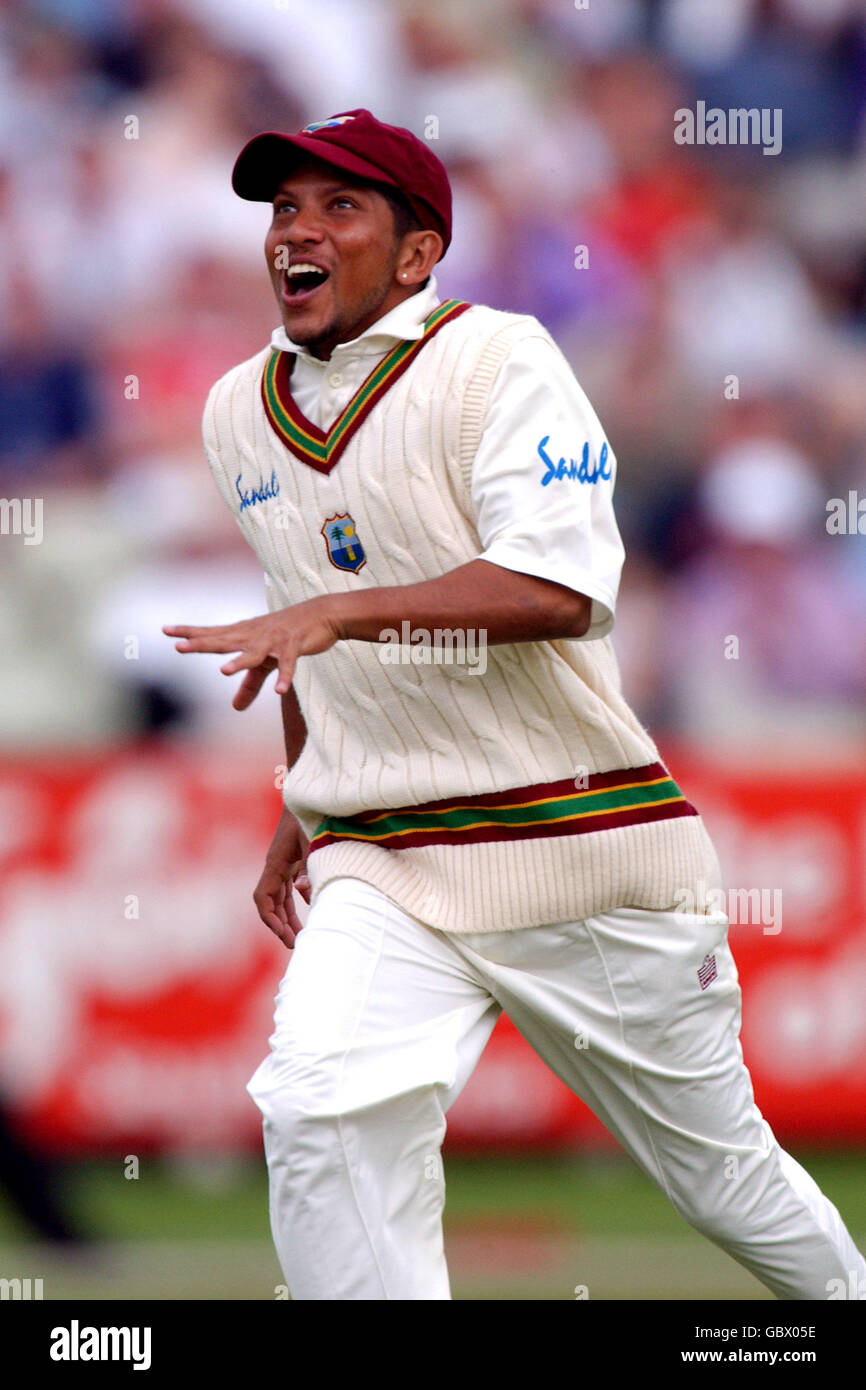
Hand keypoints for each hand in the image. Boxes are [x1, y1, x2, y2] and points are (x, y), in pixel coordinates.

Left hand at [163, 598, 340, 706]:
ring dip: (240, 661)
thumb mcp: (266, 662)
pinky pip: (288, 664)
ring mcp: (274, 640)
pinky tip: (280, 690)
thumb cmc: (289, 635)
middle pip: (224, 641)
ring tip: (224, 671)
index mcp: (244, 635)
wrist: (321, 615)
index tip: (165, 630)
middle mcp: (254, 636)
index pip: (212, 633)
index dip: (190, 633)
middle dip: (202, 644)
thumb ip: (249, 684)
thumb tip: (235, 708)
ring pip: (254, 653)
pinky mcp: (294, 646)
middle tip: (179, 646)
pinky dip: (285, 676)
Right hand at [254, 815, 310, 949]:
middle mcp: (276, 865)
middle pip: (271, 902)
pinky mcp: (292, 860)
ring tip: (300, 935)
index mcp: (275, 862)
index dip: (270, 918)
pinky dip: (299, 899)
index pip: (263, 898)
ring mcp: (283, 863)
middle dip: (280, 924)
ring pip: (280, 896)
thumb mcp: (312, 839)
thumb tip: (305, 892)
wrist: (308, 793)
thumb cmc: (309, 814)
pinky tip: (312, 906)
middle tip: (294, 944)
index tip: (284, 934)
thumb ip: (309, 865)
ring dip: (288, 916)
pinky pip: (289, 886)